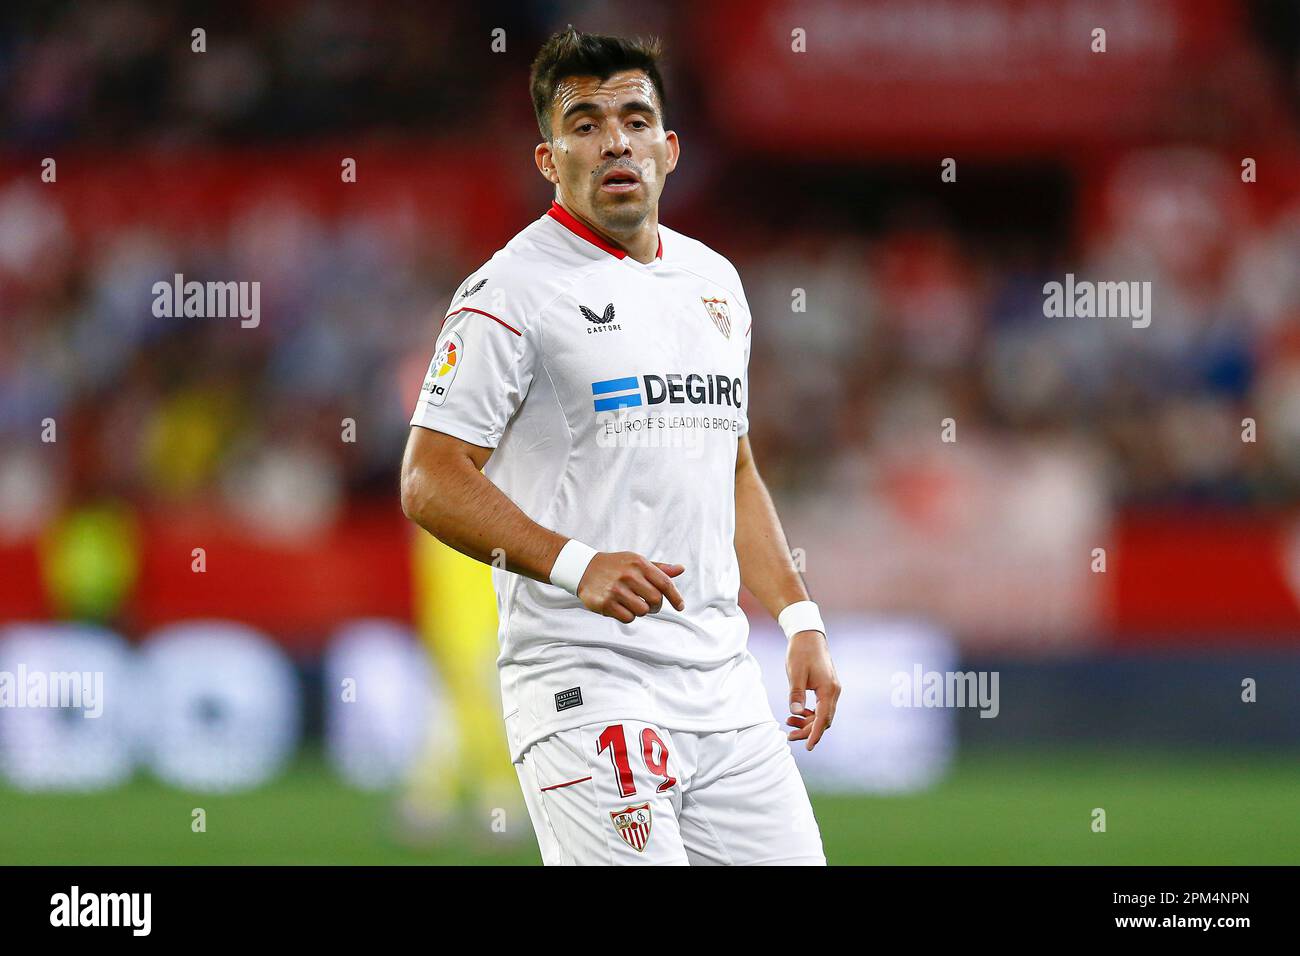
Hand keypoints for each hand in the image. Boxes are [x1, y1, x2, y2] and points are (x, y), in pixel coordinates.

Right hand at [577, 552, 685, 622]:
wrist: (583, 568)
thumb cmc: (616, 566)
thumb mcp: (636, 562)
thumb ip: (658, 569)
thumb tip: (681, 569)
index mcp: (639, 563)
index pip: (665, 583)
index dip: (675, 597)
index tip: (681, 607)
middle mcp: (628, 575)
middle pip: (656, 600)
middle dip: (656, 606)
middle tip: (649, 604)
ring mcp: (616, 589)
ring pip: (643, 611)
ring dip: (640, 611)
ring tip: (631, 603)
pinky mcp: (605, 603)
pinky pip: (628, 618)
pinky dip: (628, 615)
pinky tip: (620, 606)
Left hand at [786, 630, 839, 749]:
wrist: (808, 636)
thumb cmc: (801, 652)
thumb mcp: (795, 674)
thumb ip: (796, 694)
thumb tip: (795, 712)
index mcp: (828, 689)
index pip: (823, 718)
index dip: (815, 734)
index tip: (808, 747)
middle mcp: (834, 691)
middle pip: (823, 720)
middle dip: (807, 731)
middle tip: (789, 736)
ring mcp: (832, 690)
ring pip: (822, 714)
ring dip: (807, 722)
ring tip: (788, 723)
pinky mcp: (827, 687)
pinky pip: (821, 707)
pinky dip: (810, 714)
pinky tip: (796, 713)